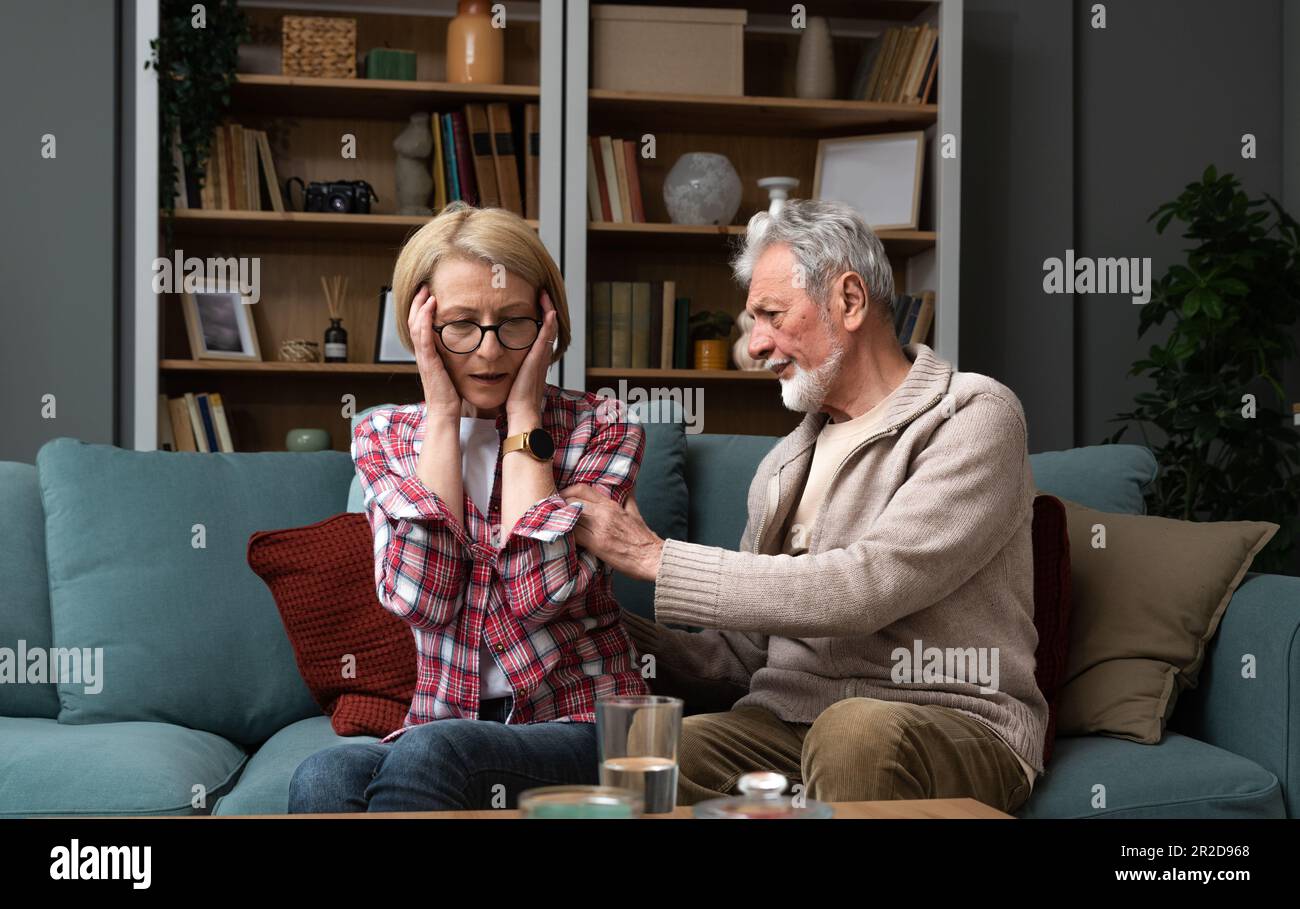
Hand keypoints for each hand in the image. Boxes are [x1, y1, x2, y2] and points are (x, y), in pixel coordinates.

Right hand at [408, 284, 461, 418]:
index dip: (421, 309)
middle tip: (424, 286)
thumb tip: (463, 344)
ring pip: (415, 326)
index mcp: (427, 354)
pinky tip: (429, 308)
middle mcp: (422, 354)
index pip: (419, 326)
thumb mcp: (451, 369)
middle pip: (413, 322)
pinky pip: (424, 338)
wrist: (446, 412)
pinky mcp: (428, 362)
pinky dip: (424, 321)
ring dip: (420, 307)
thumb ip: (451, 356)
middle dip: (417, 302)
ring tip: (426, 292)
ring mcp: (423, 358)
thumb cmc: (451, 394)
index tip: (428, 294)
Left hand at [505, 289, 557, 427]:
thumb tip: (493, 362)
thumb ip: (507, 369)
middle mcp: (541, 356)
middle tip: (542, 293)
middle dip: (546, 309)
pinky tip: (548, 309)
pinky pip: (547, 335)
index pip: (540, 334)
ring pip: (550, 328)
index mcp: (535, 360)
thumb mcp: (511, 379)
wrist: (522, 411)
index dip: (539, 319)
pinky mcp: (539, 357)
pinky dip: (549, 321)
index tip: (533, 305)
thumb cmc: (514, 399)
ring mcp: (542, 356)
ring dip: (548, 310)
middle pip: (548, 327)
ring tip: (544, 294)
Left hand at [560, 485, 662, 581]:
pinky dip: (564, 534)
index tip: (560, 499)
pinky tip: (559, 537)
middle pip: (571, 500)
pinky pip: (573, 534)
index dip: (566, 492)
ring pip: (570, 515)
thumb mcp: (635, 512)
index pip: (581, 489)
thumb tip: (630, 484)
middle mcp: (603, 513)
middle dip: (558, 505)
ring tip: (551, 524)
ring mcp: (599, 528)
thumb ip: (629, 497)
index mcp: (610, 505)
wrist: (652, 558)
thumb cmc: (643, 538)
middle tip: (551, 512)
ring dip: (558, 519)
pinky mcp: (596, 543)